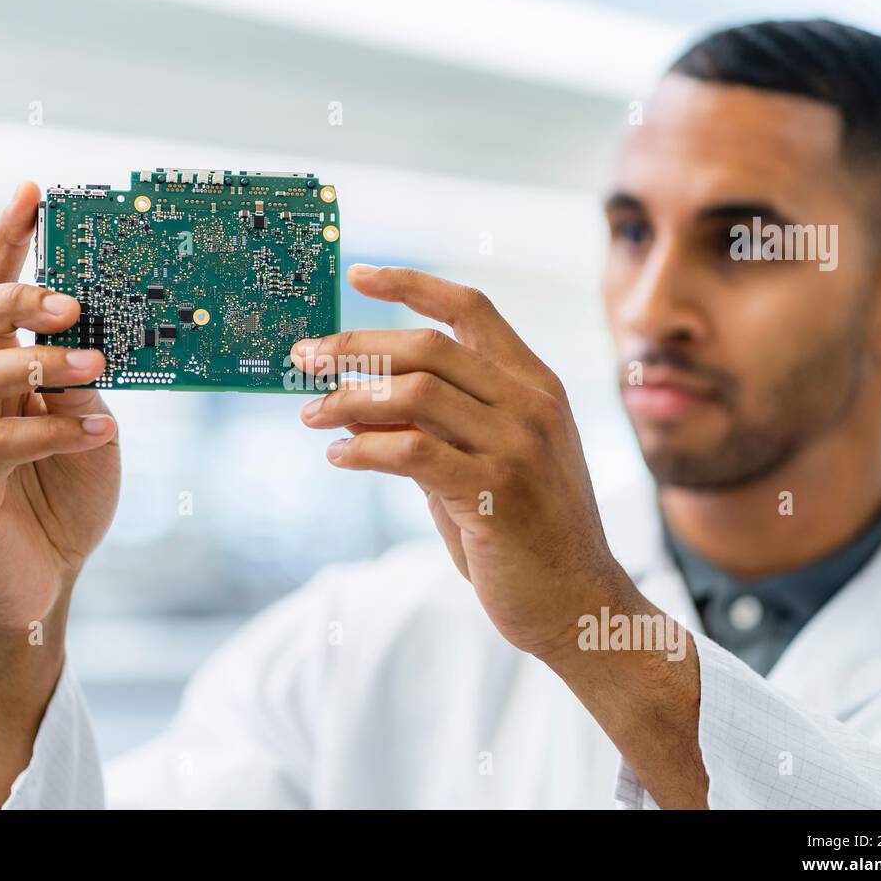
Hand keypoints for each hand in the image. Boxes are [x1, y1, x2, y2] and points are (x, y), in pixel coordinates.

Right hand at [0, 182, 120, 636]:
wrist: (47, 581)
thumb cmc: (65, 495)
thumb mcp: (89, 425)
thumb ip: (82, 381)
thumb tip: (96, 329)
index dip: (6, 240)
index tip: (36, 193)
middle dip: (10, 294)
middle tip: (68, 298)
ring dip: (38, 360)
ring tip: (97, 365)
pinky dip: (54, 432)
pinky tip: (101, 432)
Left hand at [292, 264, 636, 662]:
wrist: (577, 605)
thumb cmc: (524, 534)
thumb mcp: (480, 463)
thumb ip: (430, 427)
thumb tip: (356, 401)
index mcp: (534, 384)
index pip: (470, 307)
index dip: (411, 283)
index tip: (357, 275)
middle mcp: (531, 403)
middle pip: (427, 345)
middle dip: (354, 347)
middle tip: (303, 360)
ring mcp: (518, 445)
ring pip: (414, 392)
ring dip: (348, 399)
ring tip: (313, 416)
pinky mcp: (496, 491)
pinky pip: (411, 450)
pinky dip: (364, 448)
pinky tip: (340, 456)